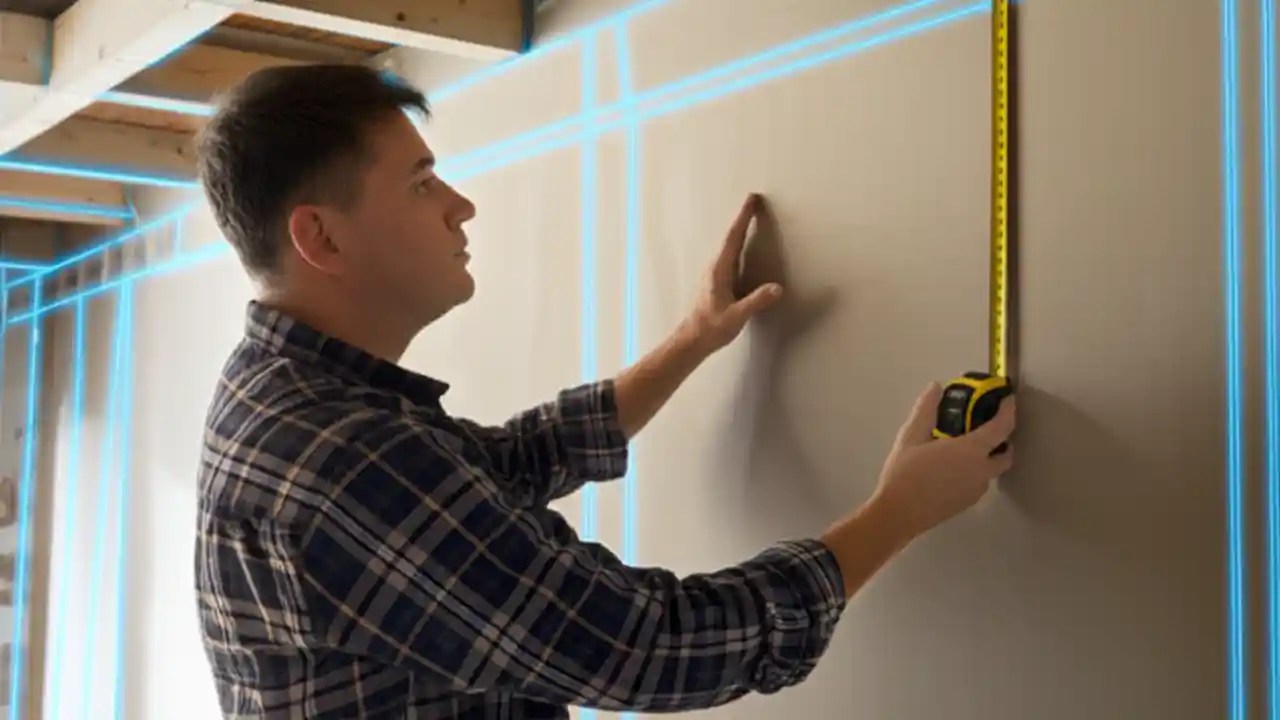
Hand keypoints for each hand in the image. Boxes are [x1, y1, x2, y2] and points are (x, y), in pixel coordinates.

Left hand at [681, 193, 783, 352]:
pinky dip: (738, 244)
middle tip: (753, 201)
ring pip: (729, 246)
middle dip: (743, 218)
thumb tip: (777, 288)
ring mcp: (715, 274)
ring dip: (740, 230)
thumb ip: (756, 301)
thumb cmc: (711, 328)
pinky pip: (730, 255)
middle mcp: (715, 267)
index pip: (733, 238)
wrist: (692, 340)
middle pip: (731, 237)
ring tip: (750, 217)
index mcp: (719, 270)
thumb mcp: (736, 316)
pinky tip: (742, 247)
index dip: (743, 218)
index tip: (751, 200)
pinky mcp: (717, 281)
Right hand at [868, 382, 1016, 538]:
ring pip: (992, 469)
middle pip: (1006, 453)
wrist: (898, 514)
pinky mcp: (968, 502)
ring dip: (987, 456)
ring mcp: (977, 489)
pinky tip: (952, 468)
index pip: (1002, 426)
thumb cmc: (904, 474)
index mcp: (971, 451)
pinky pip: (980, 481)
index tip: (1008, 398)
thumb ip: (926, 410)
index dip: (1008, 409)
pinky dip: (975, 470)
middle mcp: (981, 471)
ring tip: (963, 447)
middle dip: (1004, 438)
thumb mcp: (911, 437)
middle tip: (987, 426)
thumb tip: (935, 387)